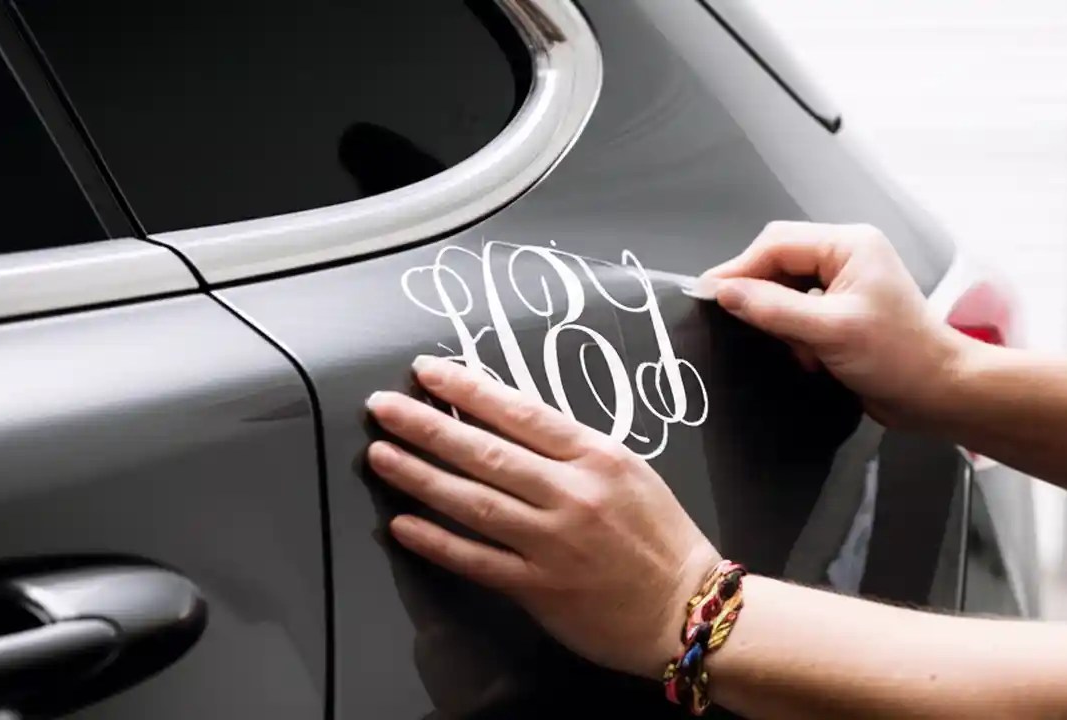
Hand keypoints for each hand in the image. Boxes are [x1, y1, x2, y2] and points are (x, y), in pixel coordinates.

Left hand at [365, 356, 721, 677]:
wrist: (686, 608)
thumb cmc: (658, 535)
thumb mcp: (627, 471)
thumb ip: (570, 447)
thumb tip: (505, 418)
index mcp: (597, 456)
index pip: (521, 412)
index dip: (468, 389)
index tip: (427, 371)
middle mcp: (573, 494)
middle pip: (486, 452)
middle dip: (426, 425)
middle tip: (382, 406)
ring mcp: (554, 543)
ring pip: (474, 502)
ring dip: (420, 477)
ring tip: (380, 455)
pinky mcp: (540, 587)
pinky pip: (477, 559)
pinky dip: (436, 541)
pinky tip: (402, 524)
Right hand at [701, 221, 968, 425]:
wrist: (939, 394)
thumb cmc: (896, 357)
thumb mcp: (828, 331)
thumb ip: (772, 308)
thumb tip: (722, 292)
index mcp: (849, 244)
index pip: (776, 244)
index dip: (738, 269)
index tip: (706, 295)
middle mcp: (846, 256)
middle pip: (778, 264)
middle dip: (761, 297)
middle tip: (737, 324)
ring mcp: (845, 284)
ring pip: (785, 291)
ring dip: (781, 321)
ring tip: (796, 349)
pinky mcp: (842, 312)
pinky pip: (798, 313)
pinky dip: (795, 335)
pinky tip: (808, 357)